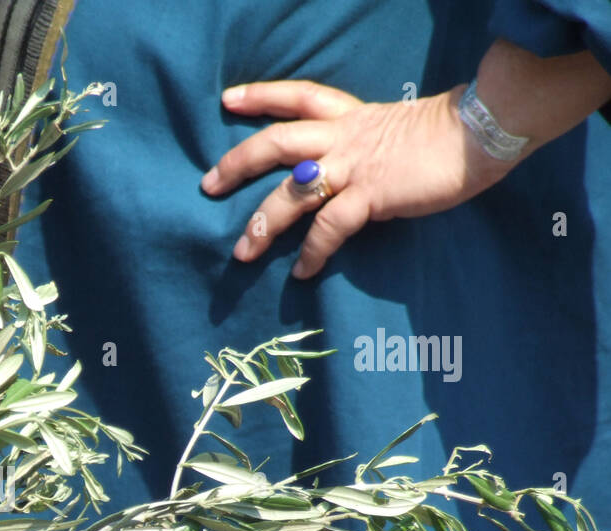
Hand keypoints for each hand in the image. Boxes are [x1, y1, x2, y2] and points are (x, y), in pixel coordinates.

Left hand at [201, 80, 514, 277]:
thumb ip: (363, 153)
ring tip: (242, 252)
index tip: (228, 100)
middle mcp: (344, 138)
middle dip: (237, 163)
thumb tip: (343, 188)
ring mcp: (355, 166)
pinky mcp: (372, 194)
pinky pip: (329, 228)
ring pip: (292, 192)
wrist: (484, 132)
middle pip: (276, 143)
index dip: (261, 96)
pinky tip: (301, 272)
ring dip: (262, 224)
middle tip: (208, 185)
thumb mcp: (393, 135)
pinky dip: (312, 252)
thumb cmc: (446, 138)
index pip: (298, 97)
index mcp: (350, 117)